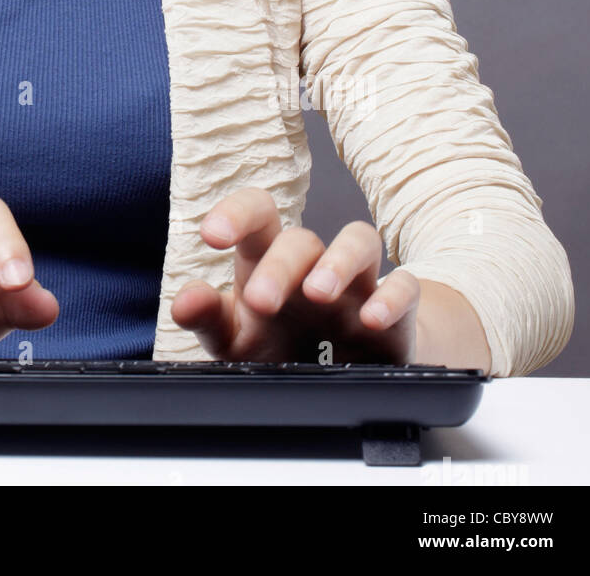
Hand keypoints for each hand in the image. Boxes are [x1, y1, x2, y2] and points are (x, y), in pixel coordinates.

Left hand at [171, 187, 418, 363]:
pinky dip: (393, 298)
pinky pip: (405, 286)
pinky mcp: (397, 310)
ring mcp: (358, 283)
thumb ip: (209, 319)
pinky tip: (374, 320)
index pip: (257, 215)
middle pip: (301, 238)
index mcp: (270, 262)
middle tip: (262, 302)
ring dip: (339, 262)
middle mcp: (314, 264)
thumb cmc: (285, 346)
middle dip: (279, 267)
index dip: (235, 214)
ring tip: (319, 292)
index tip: (211, 234)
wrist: (350, 376)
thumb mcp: (238, 341)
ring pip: (359, 241)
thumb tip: (184, 300)